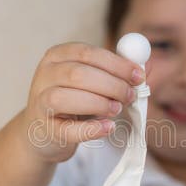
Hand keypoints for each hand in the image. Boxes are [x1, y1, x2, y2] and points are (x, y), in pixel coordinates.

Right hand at [21, 41, 145, 162]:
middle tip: (130, 96)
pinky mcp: (44, 129)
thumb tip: (146, 68)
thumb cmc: (74, 102)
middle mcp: (44, 75)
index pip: (87, 53)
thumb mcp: (91, 82)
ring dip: (99, 103)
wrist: (44, 132)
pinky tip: (108, 128)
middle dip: (111, 85)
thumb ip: (115, 72)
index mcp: (57, 56)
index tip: (139, 76)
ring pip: (66, 98)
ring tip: (116, 110)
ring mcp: (40, 102)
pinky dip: (91, 129)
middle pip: (78, 74)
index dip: (116, 64)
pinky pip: (68, 129)